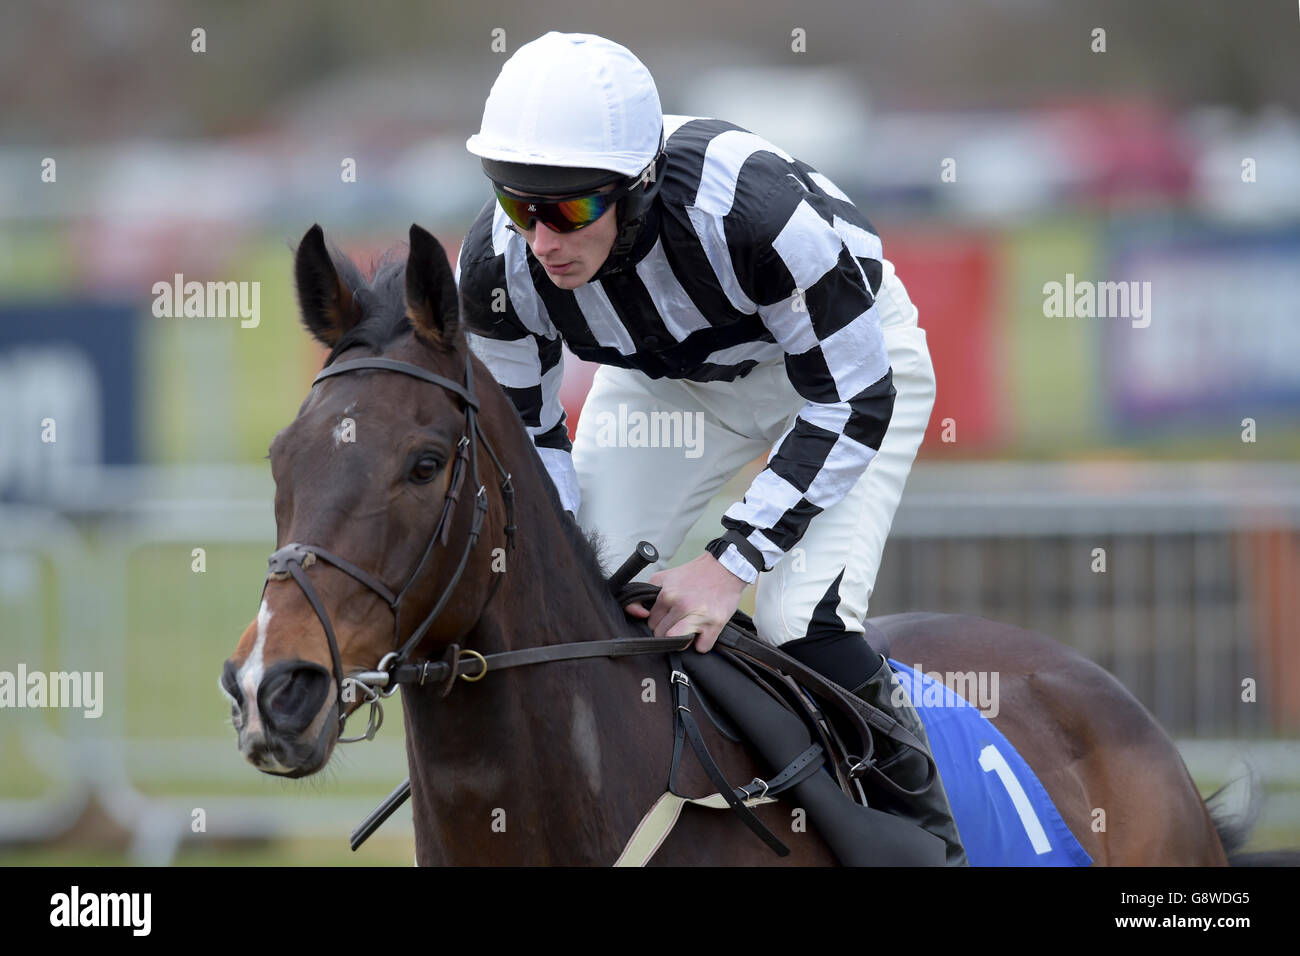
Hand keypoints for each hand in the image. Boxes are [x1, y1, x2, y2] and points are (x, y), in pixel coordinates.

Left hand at [624, 552, 748, 652]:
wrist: (725, 568)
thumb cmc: (694, 575)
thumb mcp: (665, 578)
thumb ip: (646, 594)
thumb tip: (637, 612)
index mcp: (666, 593)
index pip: (650, 622)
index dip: (658, 621)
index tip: (667, 617)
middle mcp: (680, 604)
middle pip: (661, 634)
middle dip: (669, 630)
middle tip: (680, 620)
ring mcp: (698, 615)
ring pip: (677, 643)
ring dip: (682, 640)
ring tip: (689, 629)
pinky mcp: (714, 624)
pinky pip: (701, 647)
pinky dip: (702, 643)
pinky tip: (704, 631)